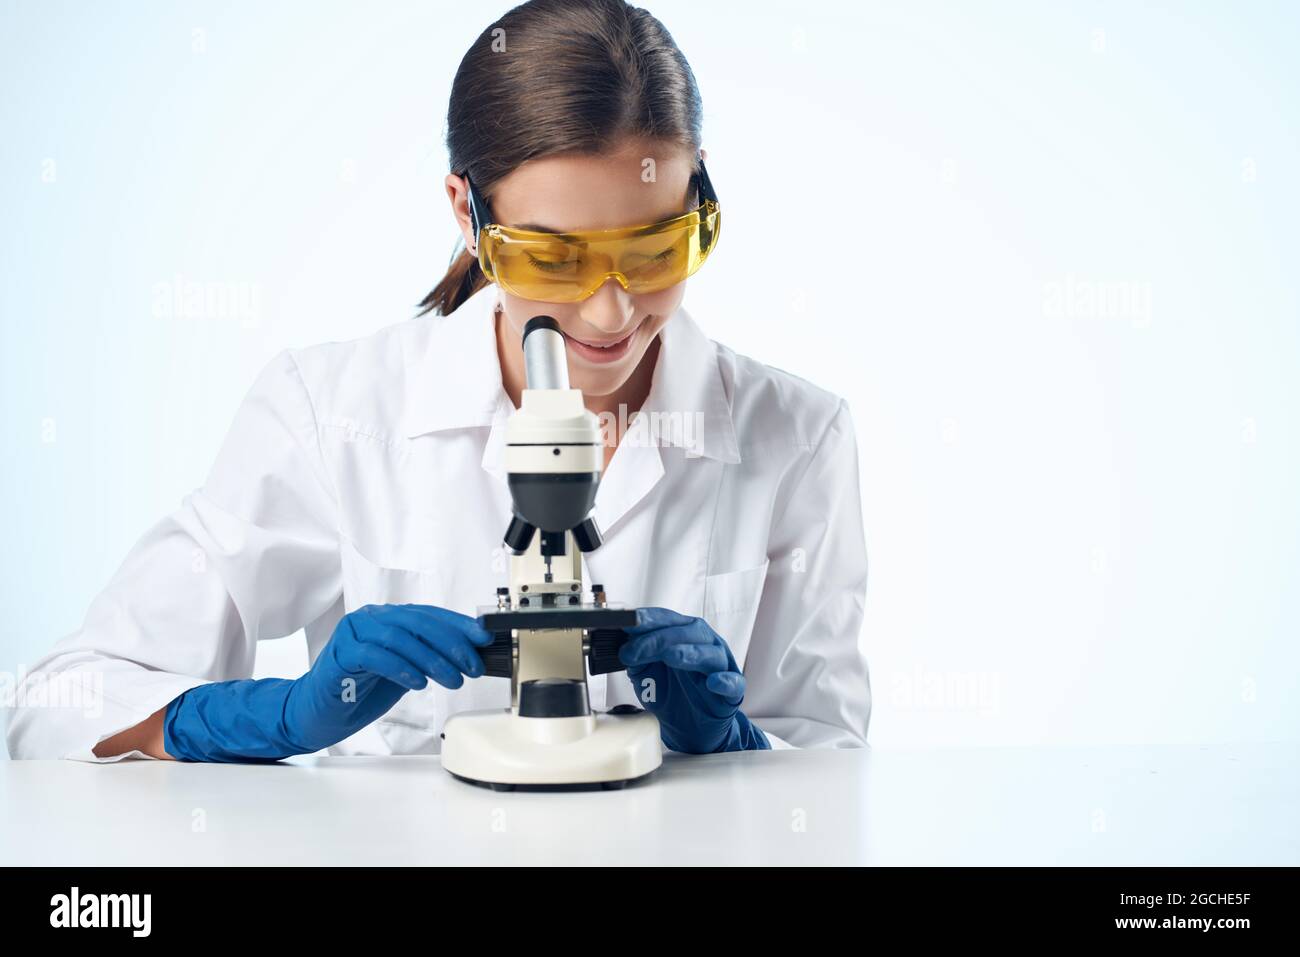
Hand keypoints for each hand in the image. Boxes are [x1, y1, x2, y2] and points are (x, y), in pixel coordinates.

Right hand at [163, 604, 493, 760]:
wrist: (317, 714)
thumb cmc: (361, 690)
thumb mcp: (405, 671)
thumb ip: (429, 657)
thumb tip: (470, 655)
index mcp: (387, 618)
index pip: (430, 615)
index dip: (459, 625)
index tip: (484, 639)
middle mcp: (370, 619)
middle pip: (417, 622)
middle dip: (451, 644)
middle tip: (471, 665)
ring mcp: (353, 634)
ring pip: (400, 637)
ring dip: (432, 659)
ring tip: (452, 680)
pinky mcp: (340, 655)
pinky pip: (375, 655)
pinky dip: (400, 667)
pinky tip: (417, 682)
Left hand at [619, 607, 769, 753]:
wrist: (690, 728)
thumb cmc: (672, 693)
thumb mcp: (645, 674)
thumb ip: (637, 658)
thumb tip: (622, 644)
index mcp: (684, 634)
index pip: (667, 619)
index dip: (647, 620)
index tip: (626, 624)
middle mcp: (705, 644)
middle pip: (687, 632)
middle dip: (658, 639)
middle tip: (634, 650)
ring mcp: (721, 666)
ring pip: (710, 653)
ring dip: (689, 652)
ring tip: (670, 656)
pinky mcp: (732, 691)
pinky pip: (733, 683)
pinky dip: (724, 681)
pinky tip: (713, 682)